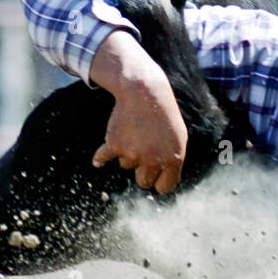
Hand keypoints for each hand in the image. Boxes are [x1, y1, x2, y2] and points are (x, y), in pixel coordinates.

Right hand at [89, 30, 187, 193]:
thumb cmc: (163, 115)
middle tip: (144, 153)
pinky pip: (103, 158)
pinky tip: (98, 162)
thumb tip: (163, 186)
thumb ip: (173, 161)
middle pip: (143, 181)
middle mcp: (154, 160)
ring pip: (126, 165)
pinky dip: (100, 158)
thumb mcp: (179, 138)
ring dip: (128, 152)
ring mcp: (133, 154)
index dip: (159, 182)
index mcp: (173, 159)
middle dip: (143, 171)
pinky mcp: (115, 145)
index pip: (164, 187)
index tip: (156, 179)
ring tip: (135, 132)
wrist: (144, 91)